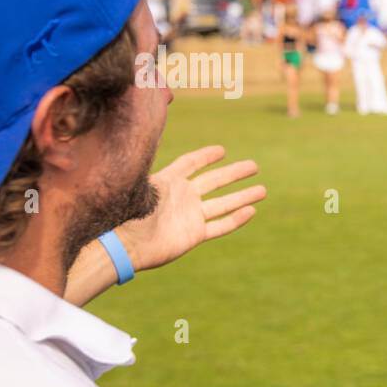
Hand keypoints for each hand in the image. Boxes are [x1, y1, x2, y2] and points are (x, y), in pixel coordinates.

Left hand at [118, 145, 265, 271]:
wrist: (125, 244)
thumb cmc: (127, 213)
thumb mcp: (140, 184)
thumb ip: (154, 167)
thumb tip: (153, 141)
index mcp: (169, 182)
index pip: (190, 164)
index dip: (205, 156)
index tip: (222, 150)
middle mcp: (183, 197)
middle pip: (214, 181)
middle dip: (234, 173)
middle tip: (254, 166)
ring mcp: (190, 216)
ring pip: (223, 203)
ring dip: (243, 196)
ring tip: (262, 189)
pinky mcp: (194, 235)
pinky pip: (220, 226)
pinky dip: (236, 219)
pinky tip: (251, 211)